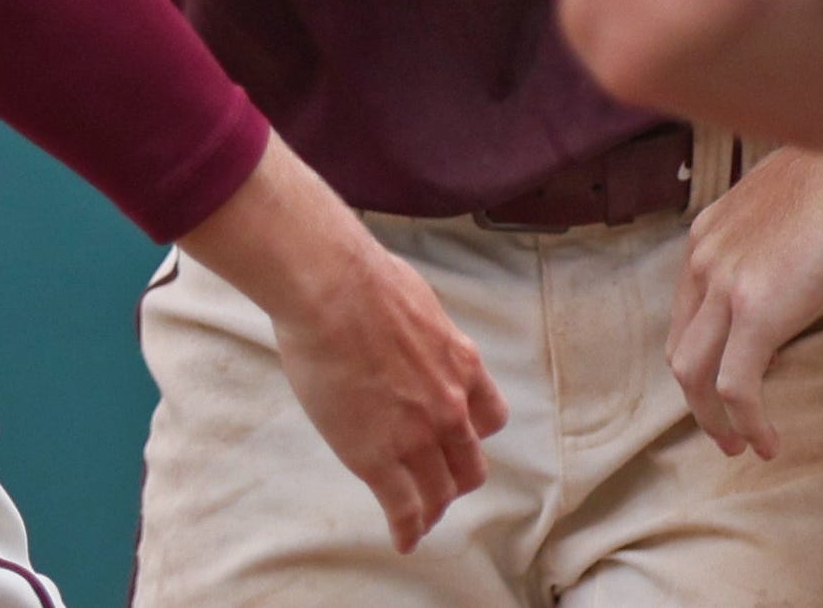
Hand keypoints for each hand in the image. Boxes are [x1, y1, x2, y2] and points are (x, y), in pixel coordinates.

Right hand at [272, 237, 510, 552]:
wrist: (334, 292)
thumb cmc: (366, 282)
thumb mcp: (418, 302)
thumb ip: (424, 330)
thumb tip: (407, 324)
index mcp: (462, 365)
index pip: (489, 417)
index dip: (473, 434)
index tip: (458, 440)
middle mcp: (450, 407)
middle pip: (469, 463)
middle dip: (456, 478)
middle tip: (441, 487)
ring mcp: (417, 436)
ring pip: (439, 492)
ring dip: (432, 509)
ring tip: (421, 520)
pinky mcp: (378, 457)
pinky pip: (403, 508)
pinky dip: (407, 530)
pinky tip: (404, 541)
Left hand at [666, 148, 822, 456]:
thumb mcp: (784, 204)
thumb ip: (770, 240)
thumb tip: (790, 267)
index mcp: (707, 235)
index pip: (685, 314)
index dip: (700, 357)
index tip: (723, 384)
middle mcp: (703, 259)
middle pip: (680, 350)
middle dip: (697, 399)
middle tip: (724, 430)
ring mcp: (725, 284)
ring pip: (694, 375)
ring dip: (714, 421)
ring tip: (741, 446)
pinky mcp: (758, 309)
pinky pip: (736, 386)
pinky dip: (748, 422)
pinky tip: (768, 442)